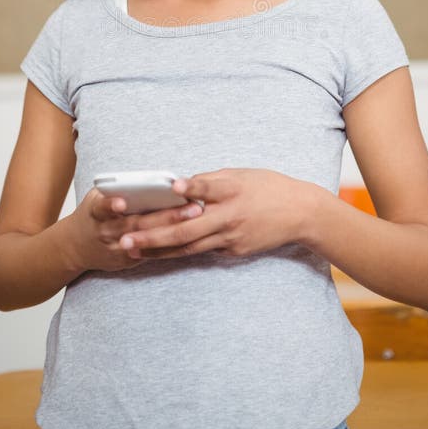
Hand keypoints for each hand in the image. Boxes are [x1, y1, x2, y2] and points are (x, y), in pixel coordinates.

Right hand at [64, 188, 204, 272]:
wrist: (76, 247)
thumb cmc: (94, 214)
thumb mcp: (96, 198)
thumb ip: (116, 189)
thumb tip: (149, 178)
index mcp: (96, 212)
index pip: (102, 207)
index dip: (111, 205)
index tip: (124, 202)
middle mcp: (105, 232)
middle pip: (136, 224)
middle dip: (165, 215)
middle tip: (191, 206)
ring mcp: (116, 249)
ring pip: (147, 240)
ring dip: (173, 228)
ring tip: (193, 217)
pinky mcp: (127, 261)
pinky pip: (150, 253)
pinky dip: (169, 243)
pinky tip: (189, 235)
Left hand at [117, 168, 305, 260]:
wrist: (301, 213)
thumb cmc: (269, 187)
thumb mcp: (241, 174)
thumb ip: (211, 181)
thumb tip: (181, 186)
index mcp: (232, 190)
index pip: (208, 188)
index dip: (190, 188)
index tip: (172, 186)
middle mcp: (230, 216)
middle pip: (187, 228)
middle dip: (154, 235)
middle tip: (126, 238)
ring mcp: (231, 237)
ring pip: (189, 247)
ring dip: (158, 250)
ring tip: (132, 250)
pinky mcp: (234, 251)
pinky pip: (203, 251)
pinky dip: (180, 252)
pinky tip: (157, 254)